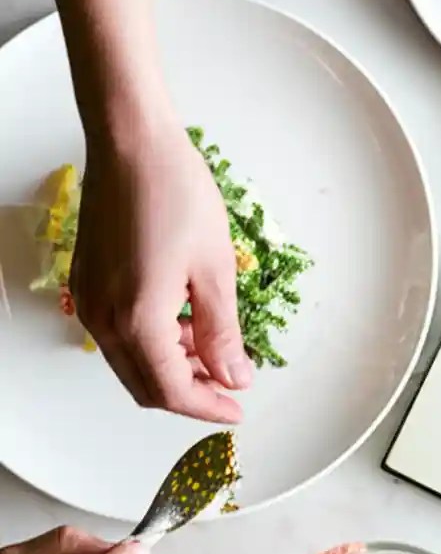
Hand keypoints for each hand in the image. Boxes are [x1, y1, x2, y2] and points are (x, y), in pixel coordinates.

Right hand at [71, 115, 250, 423]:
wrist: (132, 144)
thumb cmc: (178, 196)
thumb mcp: (215, 271)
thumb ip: (223, 333)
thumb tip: (235, 378)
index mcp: (137, 320)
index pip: (171, 390)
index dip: (207, 407)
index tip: (238, 409)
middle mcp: (103, 318)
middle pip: (145, 384)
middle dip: (190, 393)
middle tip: (230, 388)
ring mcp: (90, 299)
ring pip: (130, 361)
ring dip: (172, 367)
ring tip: (216, 350)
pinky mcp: (89, 281)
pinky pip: (119, 333)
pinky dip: (153, 342)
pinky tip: (186, 323)